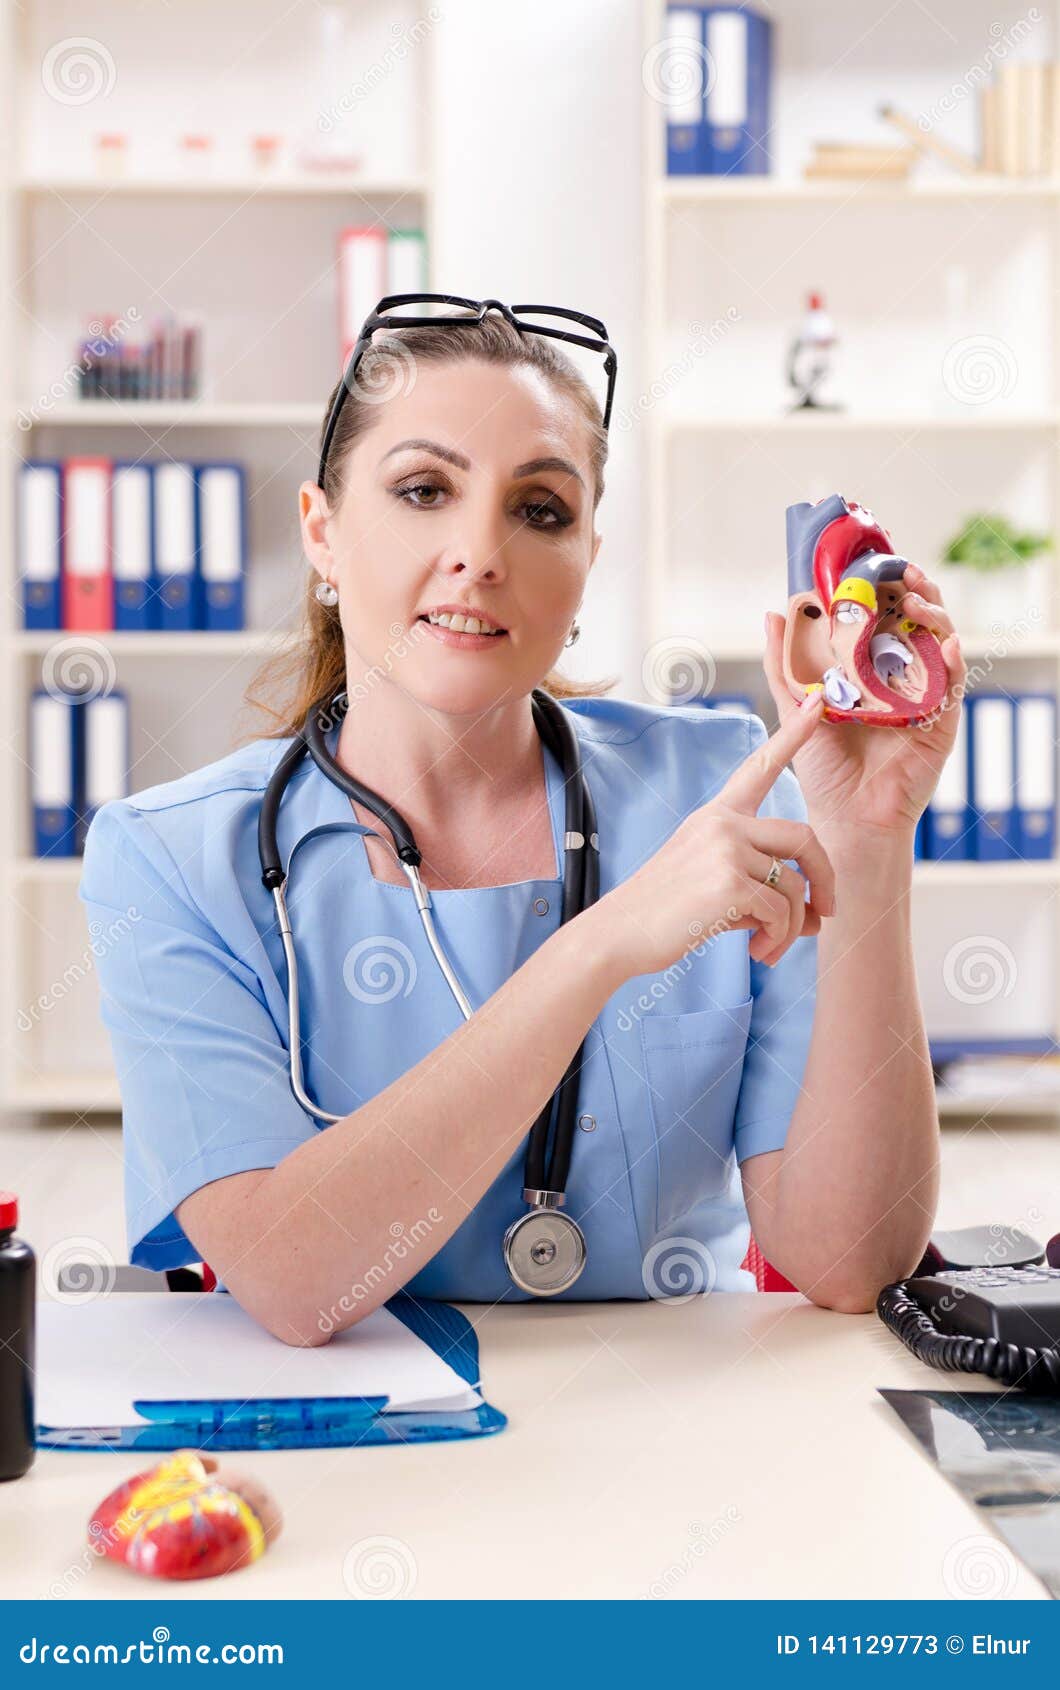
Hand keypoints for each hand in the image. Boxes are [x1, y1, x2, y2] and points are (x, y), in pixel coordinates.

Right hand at [595, 693, 834, 977]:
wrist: (620, 933)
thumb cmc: (667, 912)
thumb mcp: (717, 888)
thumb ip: (765, 892)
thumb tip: (817, 919)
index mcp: (717, 815)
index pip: (760, 767)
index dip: (794, 734)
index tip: (819, 700)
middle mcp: (723, 823)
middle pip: (803, 837)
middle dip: (824, 879)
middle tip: (826, 913)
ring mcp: (726, 850)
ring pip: (795, 885)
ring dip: (793, 925)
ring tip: (770, 949)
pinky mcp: (730, 883)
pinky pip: (781, 913)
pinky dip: (777, 939)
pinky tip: (757, 951)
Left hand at [764, 561, 966, 842]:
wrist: (845, 817)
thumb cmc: (823, 767)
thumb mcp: (794, 706)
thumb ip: (781, 663)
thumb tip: (772, 613)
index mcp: (870, 670)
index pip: (885, 616)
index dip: (885, 586)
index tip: (875, 562)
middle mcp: (901, 679)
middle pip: (918, 622)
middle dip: (915, 591)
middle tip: (901, 572)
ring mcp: (925, 698)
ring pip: (941, 644)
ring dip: (935, 617)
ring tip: (917, 601)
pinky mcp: (941, 724)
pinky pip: (954, 687)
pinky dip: (953, 663)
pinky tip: (946, 645)